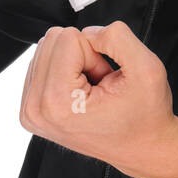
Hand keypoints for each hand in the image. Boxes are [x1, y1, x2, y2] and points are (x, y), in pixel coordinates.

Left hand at [19, 23, 177, 177]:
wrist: (142, 147)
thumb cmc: (144, 117)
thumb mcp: (147, 68)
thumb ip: (117, 38)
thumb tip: (89, 31)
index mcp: (57, 103)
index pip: (67, 38)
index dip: (96, 54)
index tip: (105, 81)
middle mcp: (36, 110)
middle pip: (52, 40)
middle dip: (83, 56)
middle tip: (100, 85)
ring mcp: (30, 112)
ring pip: (47, 48)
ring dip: (75, 63)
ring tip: (93, 90)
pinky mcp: (30, 109)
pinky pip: (43, 62)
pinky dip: (67, 71)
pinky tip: (82, 93)